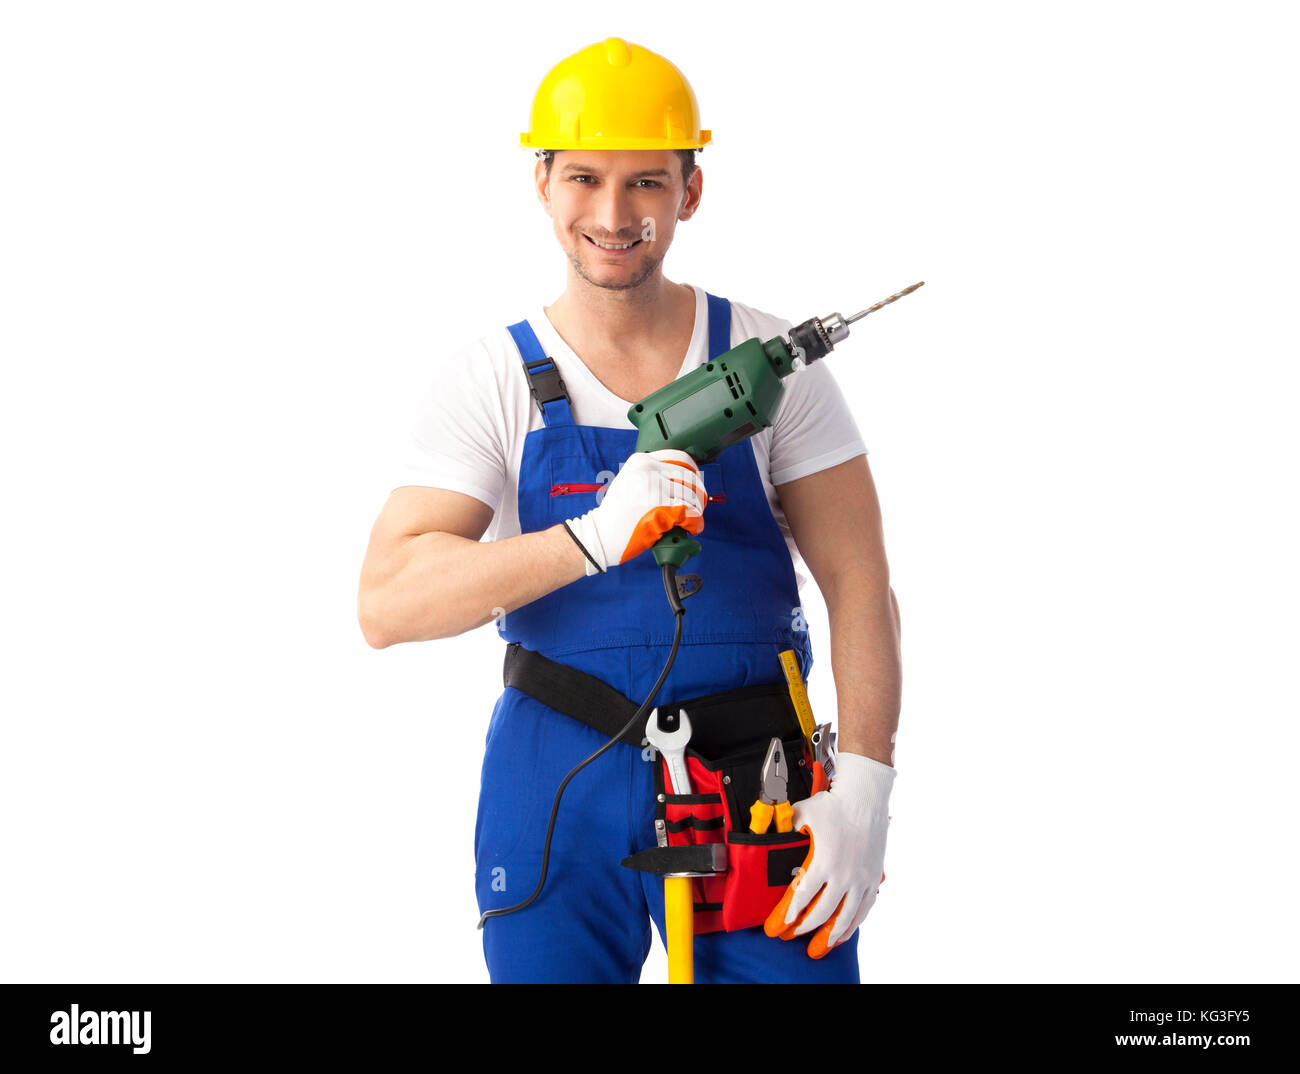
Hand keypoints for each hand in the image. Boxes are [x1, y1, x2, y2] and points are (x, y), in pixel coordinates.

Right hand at [564, 449, 705, 575]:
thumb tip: (684, 480)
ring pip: (691, 495)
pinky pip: (689, 513)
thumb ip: (652, 475)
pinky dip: (694, 522)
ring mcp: (655, 488)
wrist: (600, 534)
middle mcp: (649, 470)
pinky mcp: (660, 508)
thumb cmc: (615, 513)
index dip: (693, 472)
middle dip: (698, 492)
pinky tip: (691, 528)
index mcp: (641, 461)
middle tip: (698, 504)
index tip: (696, 483)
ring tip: (692, 519)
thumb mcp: (629, 481)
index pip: (680, 458)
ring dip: (696, 509)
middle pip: (689, 477)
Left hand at [763, 752, 894, 957]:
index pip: (804, 895)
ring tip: (821, 945)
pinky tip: (845, 932)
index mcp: (825, 862)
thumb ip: (785, 827)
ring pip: (847, 916)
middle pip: (823, 912)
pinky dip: (853, 923)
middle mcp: (844, 875)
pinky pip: (864, 908)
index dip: (792, 913)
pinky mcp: (873, 878)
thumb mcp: (802, 813)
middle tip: (794, 935)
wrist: (866, 798)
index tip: (783, 924)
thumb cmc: (833, 804)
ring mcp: (861, 879)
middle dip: (806, 927)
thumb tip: (767, 831)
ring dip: (832, 934)